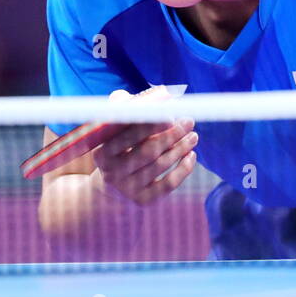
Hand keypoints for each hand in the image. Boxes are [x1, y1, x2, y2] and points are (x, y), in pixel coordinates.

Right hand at [91, 87, 198, 205]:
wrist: (110, 186)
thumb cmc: (117, 147)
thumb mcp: (113, 129)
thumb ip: (122, 108)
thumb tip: (143, 96)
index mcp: (102, 153)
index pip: (127, 137)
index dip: (150, 126)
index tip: (170, 115)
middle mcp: (112, 173)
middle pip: (147, 151)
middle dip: (172, 134)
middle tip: (189, 121)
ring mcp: (127, 189)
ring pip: (160, 166)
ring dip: (181, 148)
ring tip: (193, 136)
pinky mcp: (142, 200)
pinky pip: (168, 185)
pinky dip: (183, 170)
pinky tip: (191, 156)